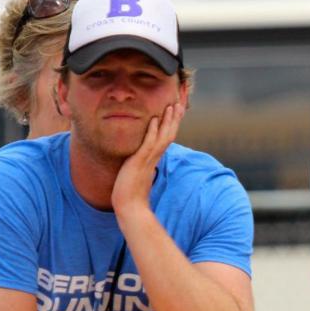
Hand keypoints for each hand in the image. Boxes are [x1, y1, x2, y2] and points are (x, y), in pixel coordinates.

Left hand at [111, 100, 183, 215]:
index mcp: (154, 159)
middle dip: (174, 119)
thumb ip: (140, 166)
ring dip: (168, 121)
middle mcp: (154, 157)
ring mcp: (148, 159)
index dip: (171, 125)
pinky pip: (148, 143)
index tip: (174, 112)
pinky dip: (152, 130)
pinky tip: (154, 119)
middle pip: (169, 134)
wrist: (130, 206)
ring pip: (163, 136)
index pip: (166, 138)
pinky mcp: (140, 162)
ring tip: (171, 106)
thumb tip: (141, 164)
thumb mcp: (137, 175)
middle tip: (178, 103)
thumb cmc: (131, 194)